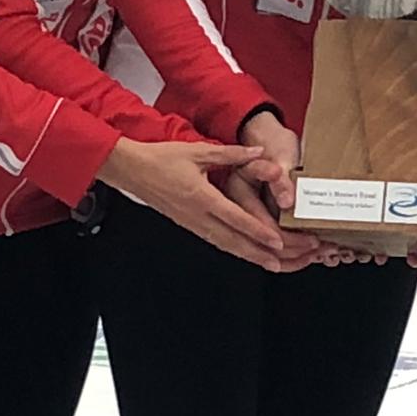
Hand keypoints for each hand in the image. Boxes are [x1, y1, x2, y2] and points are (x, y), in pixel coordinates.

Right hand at [96, 138, 284, 268]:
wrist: (132, 171)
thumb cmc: (161, 159)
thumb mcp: (198, 151)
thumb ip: (231, 153)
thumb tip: (257, 152)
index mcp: (201, 196)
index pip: (235, 218)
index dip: (258, 231)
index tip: (277, 241)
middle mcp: (197, 215)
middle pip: (234, 240)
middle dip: (260, 252)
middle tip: (284, 260)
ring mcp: (192, 223)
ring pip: (225, 245)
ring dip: (250, 256)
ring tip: (272, 264)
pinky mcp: (188, 225)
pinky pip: (215, 241)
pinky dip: (234, 250)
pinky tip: (246, 253)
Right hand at [226, 159, 321, 271]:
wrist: (264, 146)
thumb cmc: (269, 149)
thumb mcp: (271, 156)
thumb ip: (273, 174)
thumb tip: (286, 201)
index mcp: (234, 192)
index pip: (256, 223)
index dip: (281, 236)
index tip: (306, 241)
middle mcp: (232, 211)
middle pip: (259, 244)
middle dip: (291, 251)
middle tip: (318, 247)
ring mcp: (236, 223)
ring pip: (260, 254)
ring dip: (289, 259)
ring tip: (315, 256)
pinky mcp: (245, 229)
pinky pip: (262, 252)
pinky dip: (281, 259)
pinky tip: (301, 259)